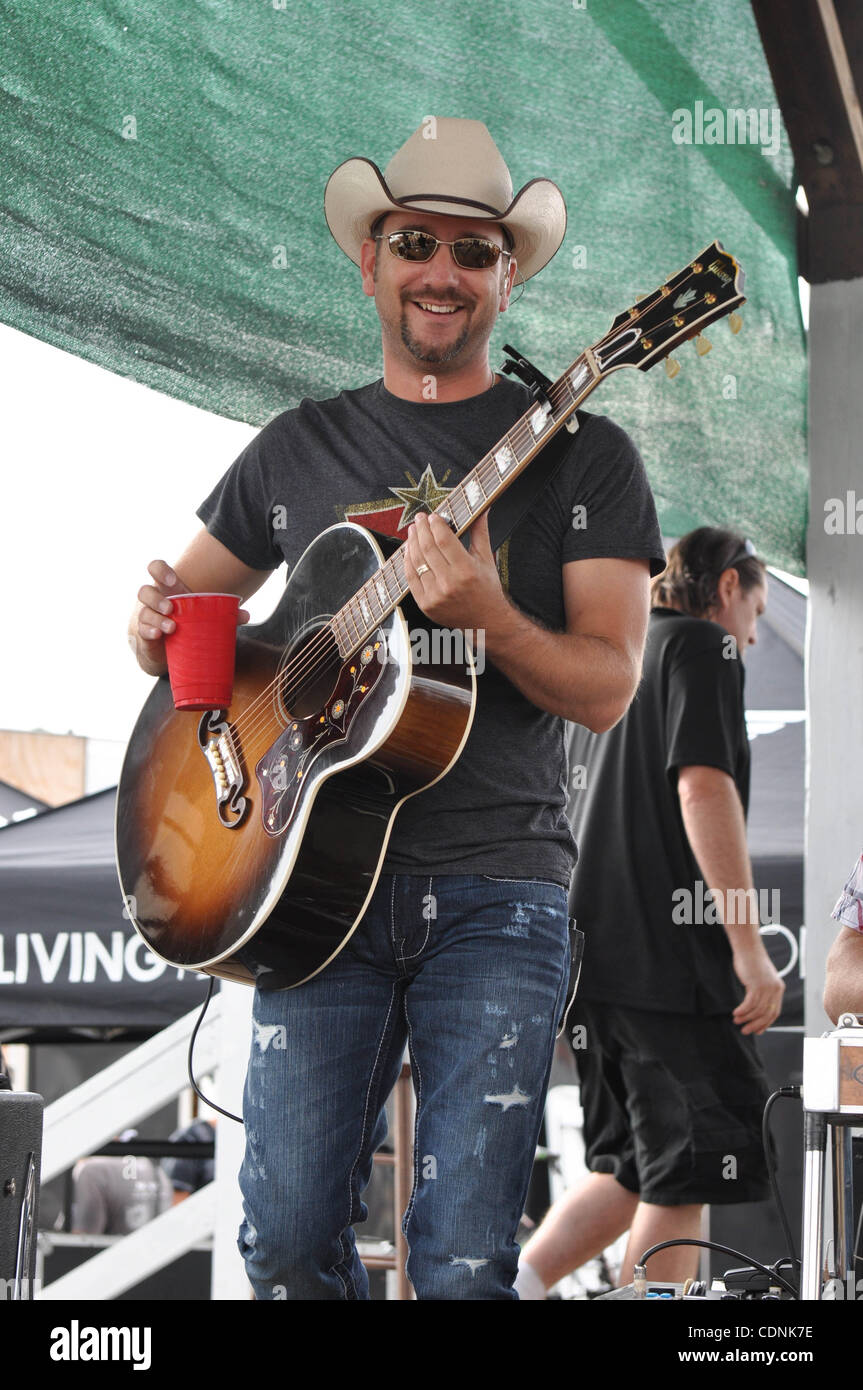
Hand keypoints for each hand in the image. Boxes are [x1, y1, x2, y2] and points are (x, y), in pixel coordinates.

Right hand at [133, 560, 248, 675]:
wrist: (172, 649)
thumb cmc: (188, 623)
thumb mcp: (205, 616)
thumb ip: (225, 614)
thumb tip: (246, 615)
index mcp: (169, 590)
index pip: (156, 569)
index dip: (160, 570)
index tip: (173, 580)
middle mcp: (155, 601)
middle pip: (145, 591)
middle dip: (156, 598)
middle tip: (171, 608)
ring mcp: (148, 617)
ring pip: (144, 612)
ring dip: (156, 618)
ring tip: (171, 627)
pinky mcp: (146, 634)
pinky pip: (143, 630)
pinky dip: (150, 631)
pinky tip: (159, 635)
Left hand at [404, 510, 505, 631]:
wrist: (486, 622)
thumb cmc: (487, 590)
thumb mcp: (487, 559)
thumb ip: (480, 533)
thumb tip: (483, 509)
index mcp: (467, 570)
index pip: (444, 539)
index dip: (436, 525)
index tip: (433, 516)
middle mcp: (449, 583)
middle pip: (428, 548)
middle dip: (421, 529)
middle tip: (419, 518)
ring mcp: (435, 595)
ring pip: (417, 562)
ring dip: (412, 543)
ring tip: (412, 531)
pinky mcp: (425, 604)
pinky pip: (411, 578)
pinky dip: (408, 562)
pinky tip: (409, 551)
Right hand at [730, 945, 784, 1034]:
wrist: (748, 947)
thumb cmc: (751, 962)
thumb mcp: (761, 978)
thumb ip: (762, 991)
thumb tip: (756, 1006)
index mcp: (778, 988)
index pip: (774, 1012)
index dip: (766, 1023)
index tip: (757, 1031)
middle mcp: (775, 989)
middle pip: (767, 1014)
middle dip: (756, 1025)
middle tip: (745, 1031)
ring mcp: (766, 987)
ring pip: (757, 1010)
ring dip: (746, 1018)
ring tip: (737, 1021)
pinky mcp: (756, 984)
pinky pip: (750, 1003)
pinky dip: (743, 1011)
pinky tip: (736, 1013)